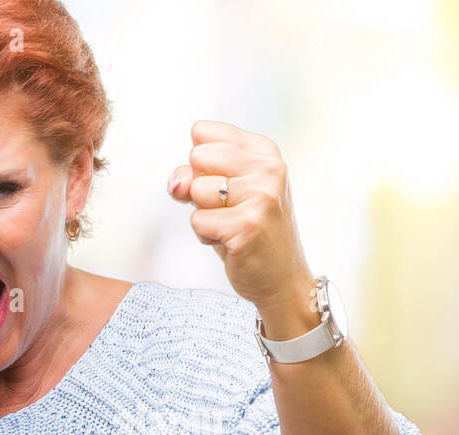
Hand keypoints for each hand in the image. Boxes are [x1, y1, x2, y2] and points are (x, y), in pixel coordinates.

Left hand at [167, 119, 315, 316]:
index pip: (201, 133)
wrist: (282, 278)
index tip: (224, 183)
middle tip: (227, 209)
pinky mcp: (247, 226)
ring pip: (196, 190)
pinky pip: (197, 221)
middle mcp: (267, 169)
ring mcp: (260, 196)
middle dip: (200, 187)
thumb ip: (195, 174)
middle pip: (197, 156)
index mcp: (264, 151)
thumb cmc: (252, 231)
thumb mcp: (227, 191)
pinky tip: (231, 241)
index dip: (200, 164)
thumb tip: (176, 184)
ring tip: (230, 226)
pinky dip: (206, 236)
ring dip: (204, 214)